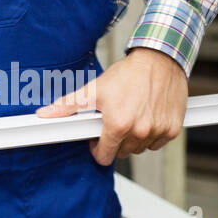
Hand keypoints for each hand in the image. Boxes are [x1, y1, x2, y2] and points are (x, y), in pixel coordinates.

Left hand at [35, 47, 187, 165]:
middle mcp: (139, 131)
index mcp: (118, 124)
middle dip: (114, 141)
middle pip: (122, 153)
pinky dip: (150, 135)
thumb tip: (45, 114)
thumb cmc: (127, 74)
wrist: (159, 61)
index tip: (97, 137)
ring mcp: (157, 131)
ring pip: (139, 149)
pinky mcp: (172, 129)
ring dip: (133, 138)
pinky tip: (146, 117)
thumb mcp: (93, 89)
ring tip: (129, 116)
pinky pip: (156, 144)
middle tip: (114, 120)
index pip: (104, 156)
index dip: (97, 147)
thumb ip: (68, 105)